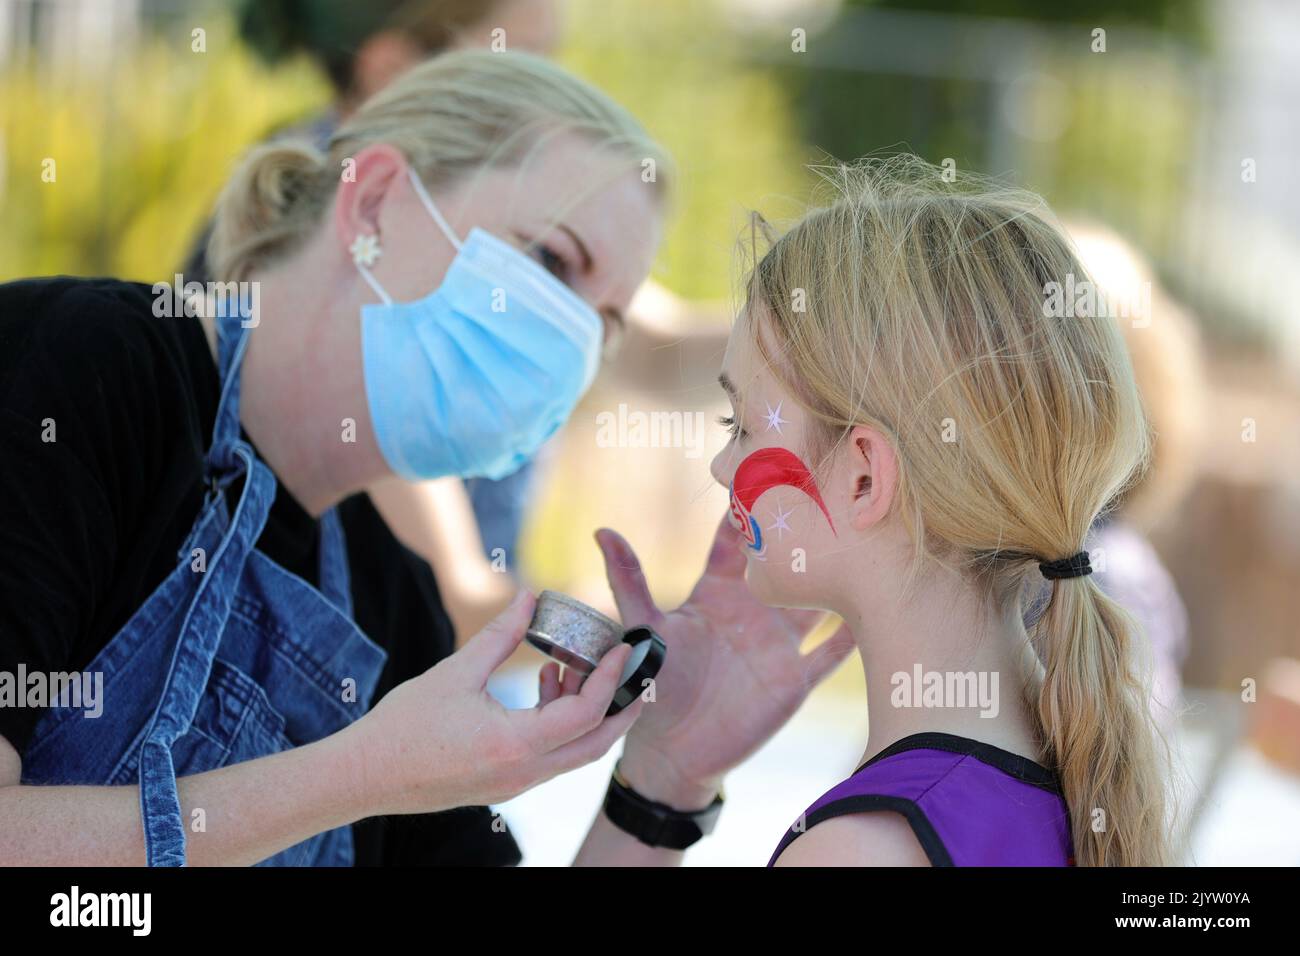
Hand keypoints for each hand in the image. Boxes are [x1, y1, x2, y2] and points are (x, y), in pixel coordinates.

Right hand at [346, 590, 644, 814]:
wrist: (365, 776)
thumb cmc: (404, 726)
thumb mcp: (455, 673)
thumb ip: (499, 634)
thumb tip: (528, 596)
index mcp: (515, 745)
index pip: (585, 714)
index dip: (610, 679)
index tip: (623, 649)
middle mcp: (524, 773)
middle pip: (596, 745)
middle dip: (622, 708)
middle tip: (634, 671)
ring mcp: (516, 785)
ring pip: (574, 752)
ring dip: (587, 712)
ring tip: (576, 663)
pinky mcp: (505, 784)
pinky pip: (550, 756)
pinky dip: (560, 723)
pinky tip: (544, 682)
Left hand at [594, 514, 855, 808]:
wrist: (675, 750)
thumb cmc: (654, 684)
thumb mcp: (644, 629)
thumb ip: (628, 580)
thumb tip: (600, 529)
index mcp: (716, 592)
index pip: (735, 540)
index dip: (748, 508)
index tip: (766, 468)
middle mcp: (752, 610)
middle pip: (786, 563)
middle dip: (805, 532)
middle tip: (829, 491)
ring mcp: (776, 644)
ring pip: (817, 602)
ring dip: (838, 578)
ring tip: (866, 543)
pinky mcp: (794, 679)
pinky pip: (832, 652)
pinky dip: (855, 634)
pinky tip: (881, 607)